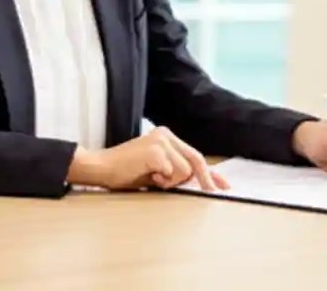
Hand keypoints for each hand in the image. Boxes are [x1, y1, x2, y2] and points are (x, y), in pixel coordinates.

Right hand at [67, 126, 229, 190]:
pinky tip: (146, 175)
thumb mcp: (157, 172)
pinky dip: (161, 180)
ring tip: (153, 178)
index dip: (212, 172)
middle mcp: (166, 135)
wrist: (101, 167)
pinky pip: (171, 172)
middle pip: (195, 160)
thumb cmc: (128, 172)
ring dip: (171, 181)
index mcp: (167, 137)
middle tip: (211, 193)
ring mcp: (161, 141)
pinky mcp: (155, 150)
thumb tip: (205, 183)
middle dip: (204, 180)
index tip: (225, 185)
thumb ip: (178, 173)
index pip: (195, 155)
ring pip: (184, 170)